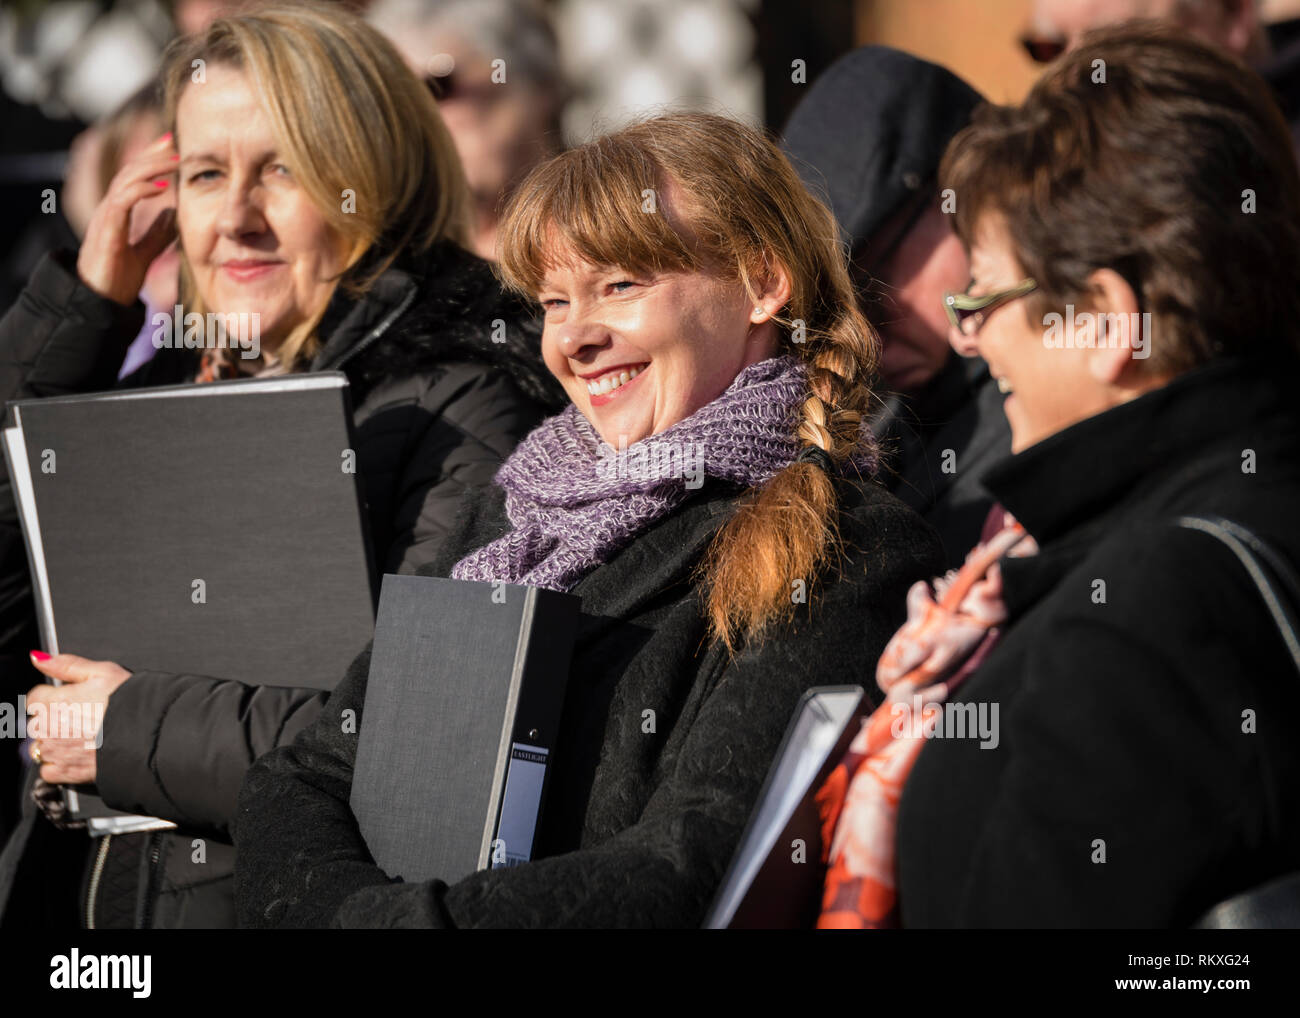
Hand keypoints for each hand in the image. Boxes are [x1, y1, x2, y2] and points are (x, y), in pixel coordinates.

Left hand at [25, 652, 131, 785]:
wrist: (146, 735)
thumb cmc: (129, 702)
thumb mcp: (103, 672)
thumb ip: (67, 665)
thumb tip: (38, 659)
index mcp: (54, 700)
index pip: (35, 697)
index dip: (54, 696)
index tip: (70, 699)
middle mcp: (49, 727)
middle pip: (37, 722)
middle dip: (54, 719)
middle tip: (82, 718)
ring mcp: (56, 752)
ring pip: (40, 747)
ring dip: (54, 743)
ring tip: (81, 738)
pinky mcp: (66, 772)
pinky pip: (48, 771)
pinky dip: (58, 765)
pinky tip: (77, 756)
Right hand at [75, 132, 178, 305]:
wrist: (100, 303)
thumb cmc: (117, 280)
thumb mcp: (146, 251)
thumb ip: (158, 232)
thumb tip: (173, 212)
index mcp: (117, 213)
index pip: (133, 177)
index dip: (151, 159)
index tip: (172, 146)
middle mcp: (108, 210)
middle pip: (129, 171)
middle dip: (151, 154)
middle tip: (173, 140)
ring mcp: (105, 218)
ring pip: (124, 181)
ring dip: (150, 167)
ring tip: (174, 159)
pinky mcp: (106, 230)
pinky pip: (122, 201)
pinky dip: (142, 191)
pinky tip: (163, 187)